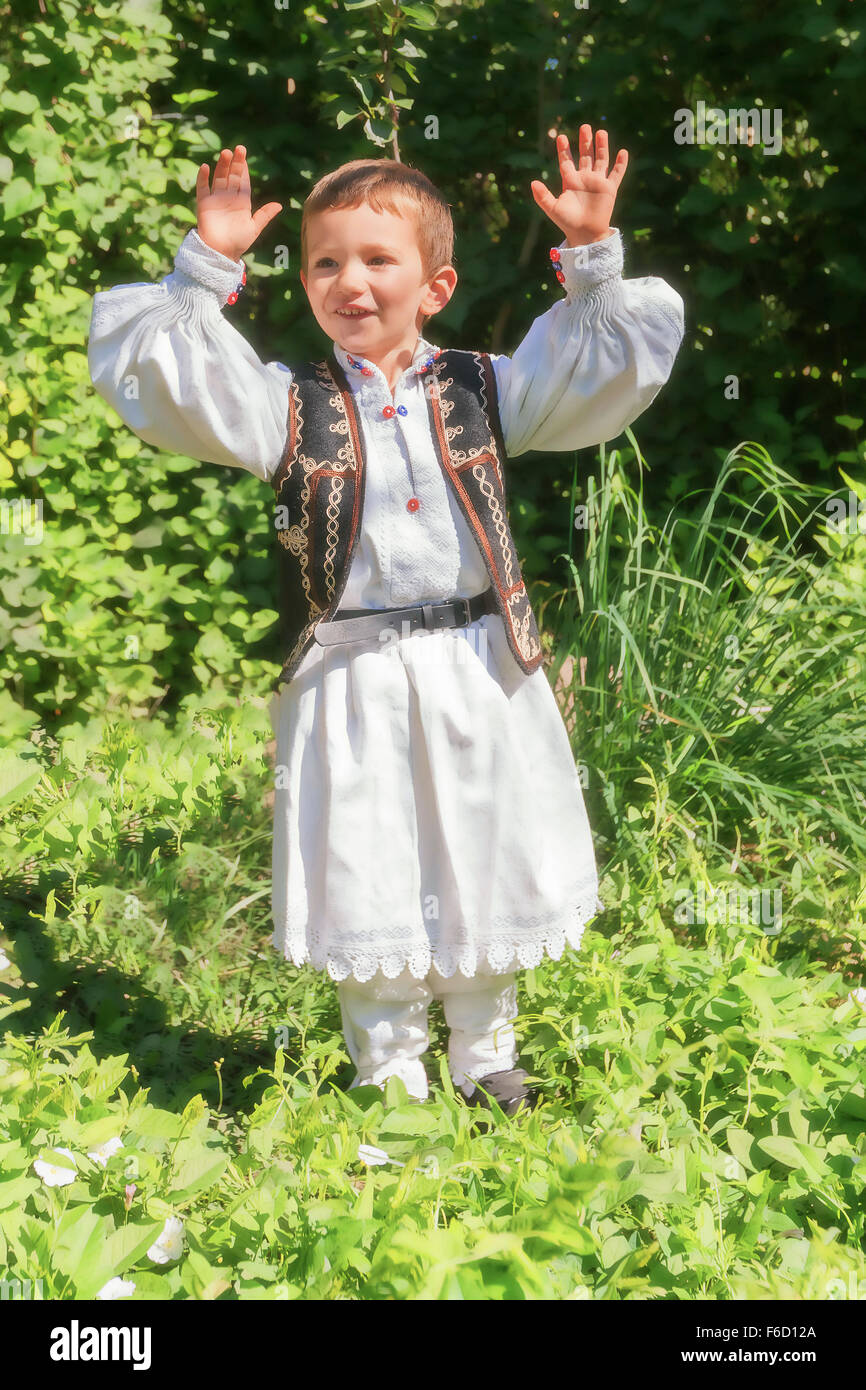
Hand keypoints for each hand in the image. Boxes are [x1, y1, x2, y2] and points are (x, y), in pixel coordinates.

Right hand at [196, 144, 281, 261]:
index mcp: (241, 201)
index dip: (243, 168)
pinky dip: (203, 178)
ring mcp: (216, 199)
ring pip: (219, 178)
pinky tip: (206, 167)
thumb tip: (279, 205)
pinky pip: (203, 188)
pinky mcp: (204, 204)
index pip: (242, 180)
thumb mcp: (254, 227)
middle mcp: (228, 197)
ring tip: (226, 153)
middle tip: (239, 149)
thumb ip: (265, 215)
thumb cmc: (239, 241)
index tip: (244, 155)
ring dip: (222, 166)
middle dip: (235, 163)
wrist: (222, 252)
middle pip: (231, 175)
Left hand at [530, 127, 627, 246]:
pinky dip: (620, 163)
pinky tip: (623, 152)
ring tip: (601, 132)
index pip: (566, 161)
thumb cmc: (567, 223)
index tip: (561, 137)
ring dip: (601, 147)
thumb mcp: (552, 209)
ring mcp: (598, 183)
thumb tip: (533, 182)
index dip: (564, 150)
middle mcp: (584, 179)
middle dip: (585, 141)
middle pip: (585, 156)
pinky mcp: (610, 189)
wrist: (585, 235)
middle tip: (584, 127)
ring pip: (601, 160)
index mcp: (570, 181)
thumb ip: (542, 196)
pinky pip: (617, 173)